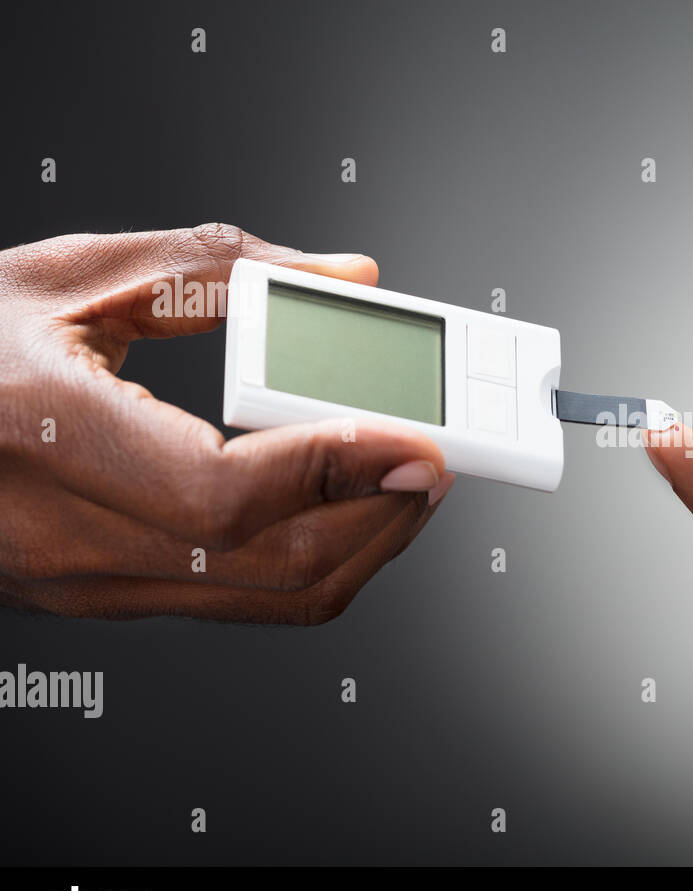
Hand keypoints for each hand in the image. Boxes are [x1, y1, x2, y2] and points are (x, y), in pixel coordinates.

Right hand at [0, 224, 452, 623]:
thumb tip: (340, 276)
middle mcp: (63, 532)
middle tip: (435, 457)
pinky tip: (338, 502)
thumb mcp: (72, 278)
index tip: (415, 442)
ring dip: (362, 544)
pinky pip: (237, 598)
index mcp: (41, 430)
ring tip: (401, 476)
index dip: (335, 472)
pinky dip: (311, 556)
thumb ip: (219, 272)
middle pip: (271, 566)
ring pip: (266, 599)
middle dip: (382, 519)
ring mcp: (83, 581)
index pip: (221, 494)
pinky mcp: (103, 596)